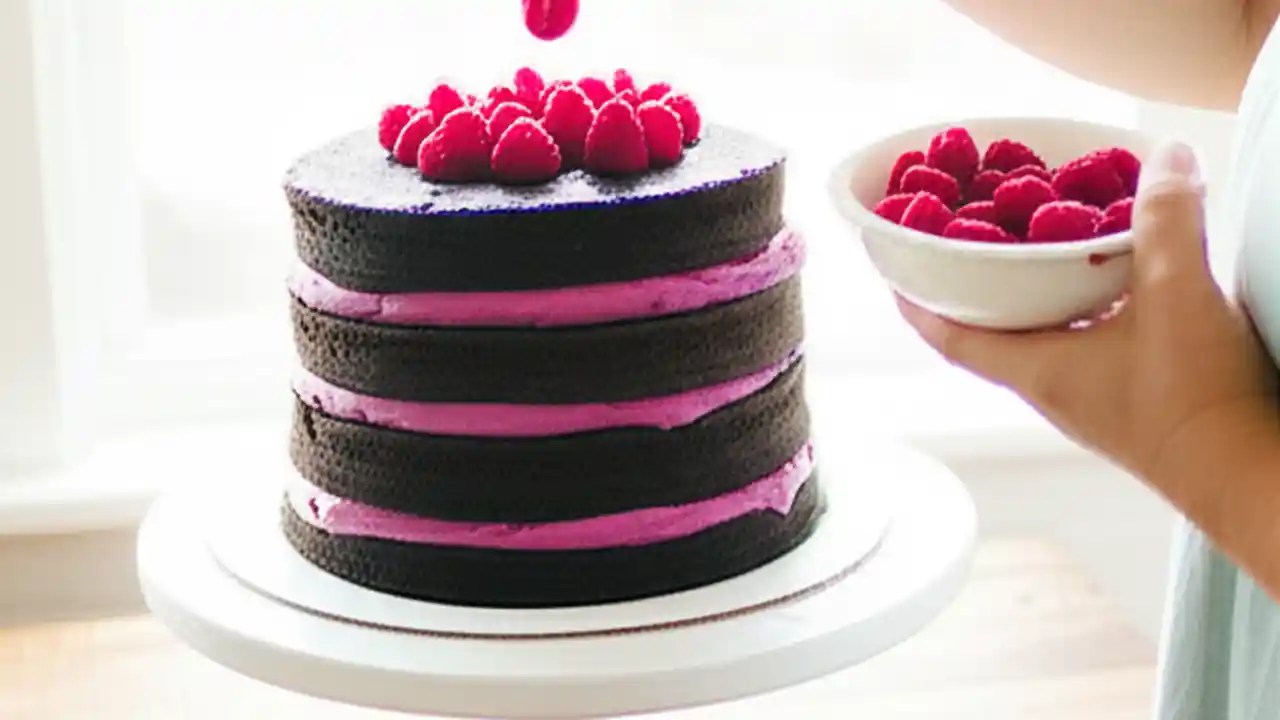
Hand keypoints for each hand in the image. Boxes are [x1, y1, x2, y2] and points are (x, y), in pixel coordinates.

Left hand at [897, 142, 1277, 494]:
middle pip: (991, 333)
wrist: (1246, 474)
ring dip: (1032, 297)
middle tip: (966, 242)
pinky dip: (1083, 309)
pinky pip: (1086, 344)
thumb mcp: (1176, 291)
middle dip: (975, 289)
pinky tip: (1115, 284)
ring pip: (1041, 338)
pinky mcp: (1130, 403)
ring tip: (1034, 249)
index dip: (916, 305)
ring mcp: (1090, 401)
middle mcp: (1052, 389)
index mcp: (1036, 369)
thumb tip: (1165, 157)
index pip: (950, 337)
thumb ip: (1167, 219)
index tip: (892, 275)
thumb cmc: (1195, 399)